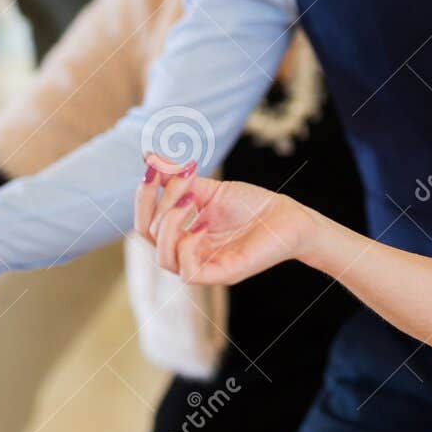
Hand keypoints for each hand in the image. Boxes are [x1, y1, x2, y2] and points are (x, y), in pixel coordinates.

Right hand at [134, 153, 311, 284]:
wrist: (287, 217)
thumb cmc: (250, 205)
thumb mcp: (209, 188)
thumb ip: (178, 179)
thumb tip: (148, 156)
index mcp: (181, 233)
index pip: (145, 222)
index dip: (143, 196)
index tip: (153, 166)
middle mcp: (187, 252)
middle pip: (149, 236)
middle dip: (160, 202)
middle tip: (184, 179)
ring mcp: (204, 265)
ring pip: (164, 257)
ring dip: (170, 224)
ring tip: (191, 198)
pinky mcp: (222, 274)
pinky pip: (188, 272)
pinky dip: (188, 246)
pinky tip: (203, 225)